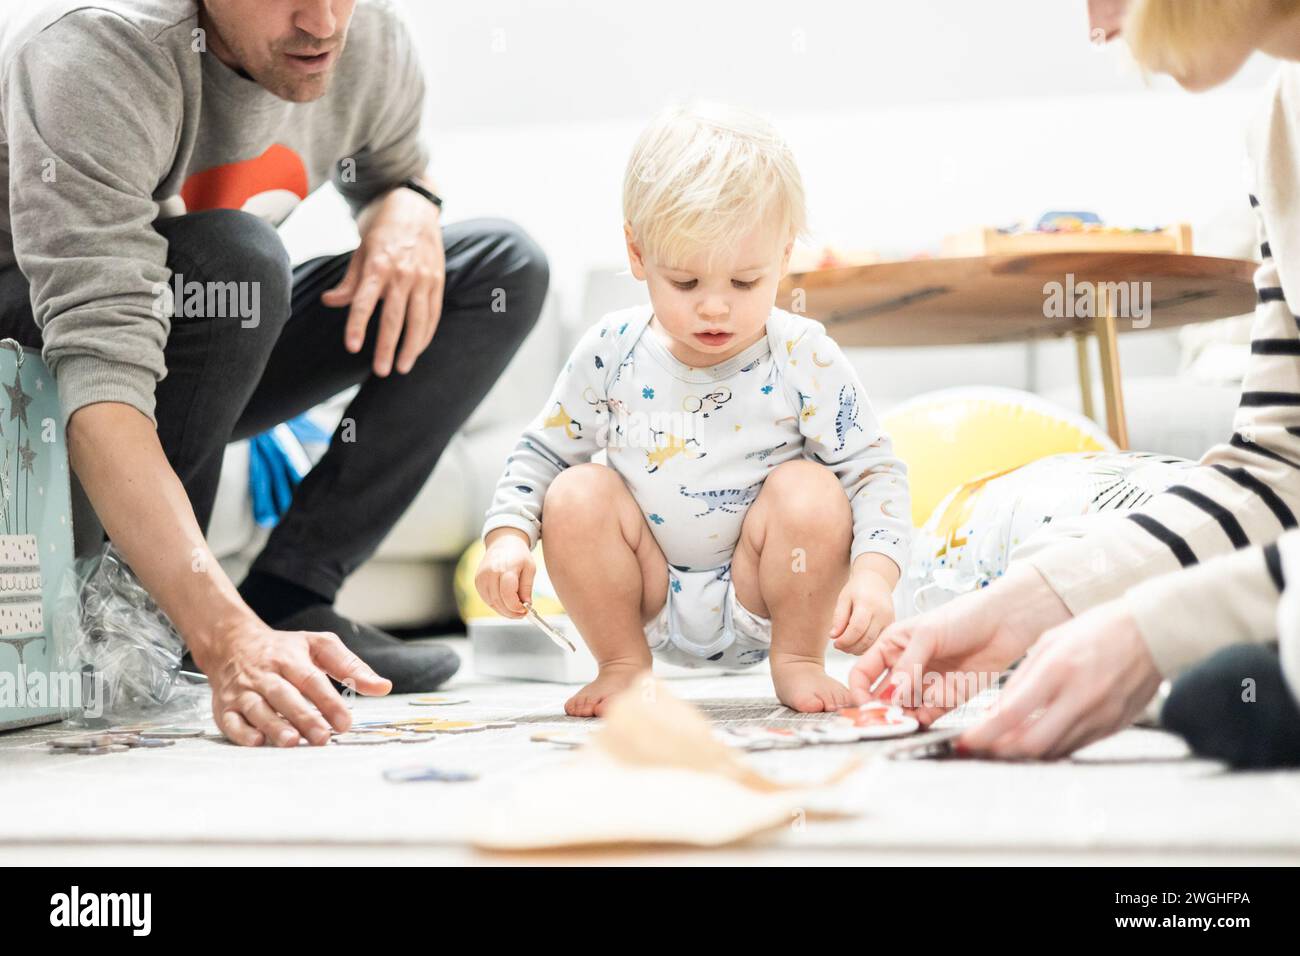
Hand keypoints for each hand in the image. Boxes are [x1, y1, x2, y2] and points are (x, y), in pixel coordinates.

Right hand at [191, 617, 391, 746]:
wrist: (232, 643)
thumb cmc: (284, 649)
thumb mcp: (320, 646)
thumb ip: (351, 667)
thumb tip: (383, 687)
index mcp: (290, 658)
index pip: (312, 679)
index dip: (329, 701)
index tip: (345, 722)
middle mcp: (265, 674)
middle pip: (284, 695)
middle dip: (302, 717)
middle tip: (322, 738)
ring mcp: (243, 691)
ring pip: (257, 709)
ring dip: (273, 726)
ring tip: (291, 742)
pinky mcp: (225, 707)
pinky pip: (230, 721)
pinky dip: (241, 733)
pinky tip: (256, 743)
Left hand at [321, 184, 445, 376]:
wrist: (415, 204)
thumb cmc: (382, 226)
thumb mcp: (361, 249)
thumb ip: (350, 281)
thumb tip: (331, 302)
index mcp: (379, 265)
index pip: (365, 302)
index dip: (357, 326)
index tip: (352, 348)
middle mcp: (403, 273)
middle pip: (394, 318)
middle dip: (387, 347)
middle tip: (381, 370)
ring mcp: (424, 278)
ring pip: (418, 320)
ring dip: (410, 347)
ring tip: (402, 367)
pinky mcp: (437, 281)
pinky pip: (433, 313)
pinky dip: (426, 333)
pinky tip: (417, 349)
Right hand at [475, 529, 535, 618]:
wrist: (503, 542)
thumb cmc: (518, 555)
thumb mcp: (530, 568)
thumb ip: (527, 588)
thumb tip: (527, 605)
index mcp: (506, 567)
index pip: (508, 594)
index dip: (516, 606)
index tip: (525, 611)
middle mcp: (490, 572)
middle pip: (498, 600)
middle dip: (511, 612)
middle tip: (521, 614)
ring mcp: (481, 577)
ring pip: (491, 602)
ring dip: (503, 611)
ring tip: (514, 610)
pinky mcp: (477, 581)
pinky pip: (486, 599)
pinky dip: (496, 605)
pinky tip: (505, 604)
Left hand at [829, 567, 895, 654]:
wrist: (877, 581)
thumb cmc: (858, 589)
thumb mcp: (844, 598)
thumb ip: (838, 617)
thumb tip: (834, 636)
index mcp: (867, 604)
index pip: (857, 629)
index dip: (845, 640)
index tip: (835, 643)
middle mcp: (882, 613)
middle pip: (866, 640)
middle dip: (850, 647)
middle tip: (839, 645)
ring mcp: (889, 620)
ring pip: (873, 644)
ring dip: (858, 649)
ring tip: (847, 644)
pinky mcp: (892, 626)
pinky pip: (879, 642)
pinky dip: (867, 646)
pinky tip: (857, 642)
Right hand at [848, 562, 1070, 724]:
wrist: (1005, 623)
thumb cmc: (964, 616)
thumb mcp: (927, 635)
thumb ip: (907, 666)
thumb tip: (891, 695)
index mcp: (892, 646)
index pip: (863, 672)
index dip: (859, 690)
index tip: (864, 704)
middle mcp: (905, 666)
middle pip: (880, 695)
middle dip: (876, 709)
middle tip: (879, 722)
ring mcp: (925, 684)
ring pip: (901, 709)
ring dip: (897, 718)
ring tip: (897, 725)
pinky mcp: (946, 698)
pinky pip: (926, 716)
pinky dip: (919, 723)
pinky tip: (916, 724)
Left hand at [958, 600, 1161, 759]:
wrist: (1152, 633)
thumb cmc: (1101, 630)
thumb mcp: (1050, 642)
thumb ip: (1021, 678)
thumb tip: (996, 710)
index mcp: (1059, 670)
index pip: (1012, 713)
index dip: (984, 733)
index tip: (967, 740)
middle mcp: (1079, 697)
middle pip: (1031, 743)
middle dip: (1000, 751)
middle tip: (983, 748)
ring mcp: (1099, 716)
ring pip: (1052, 751)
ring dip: (1024, 753)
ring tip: (1005, 745)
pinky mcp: (1112, 727)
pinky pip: (1074, 747)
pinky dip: (1051, 748)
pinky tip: (1038, 739)